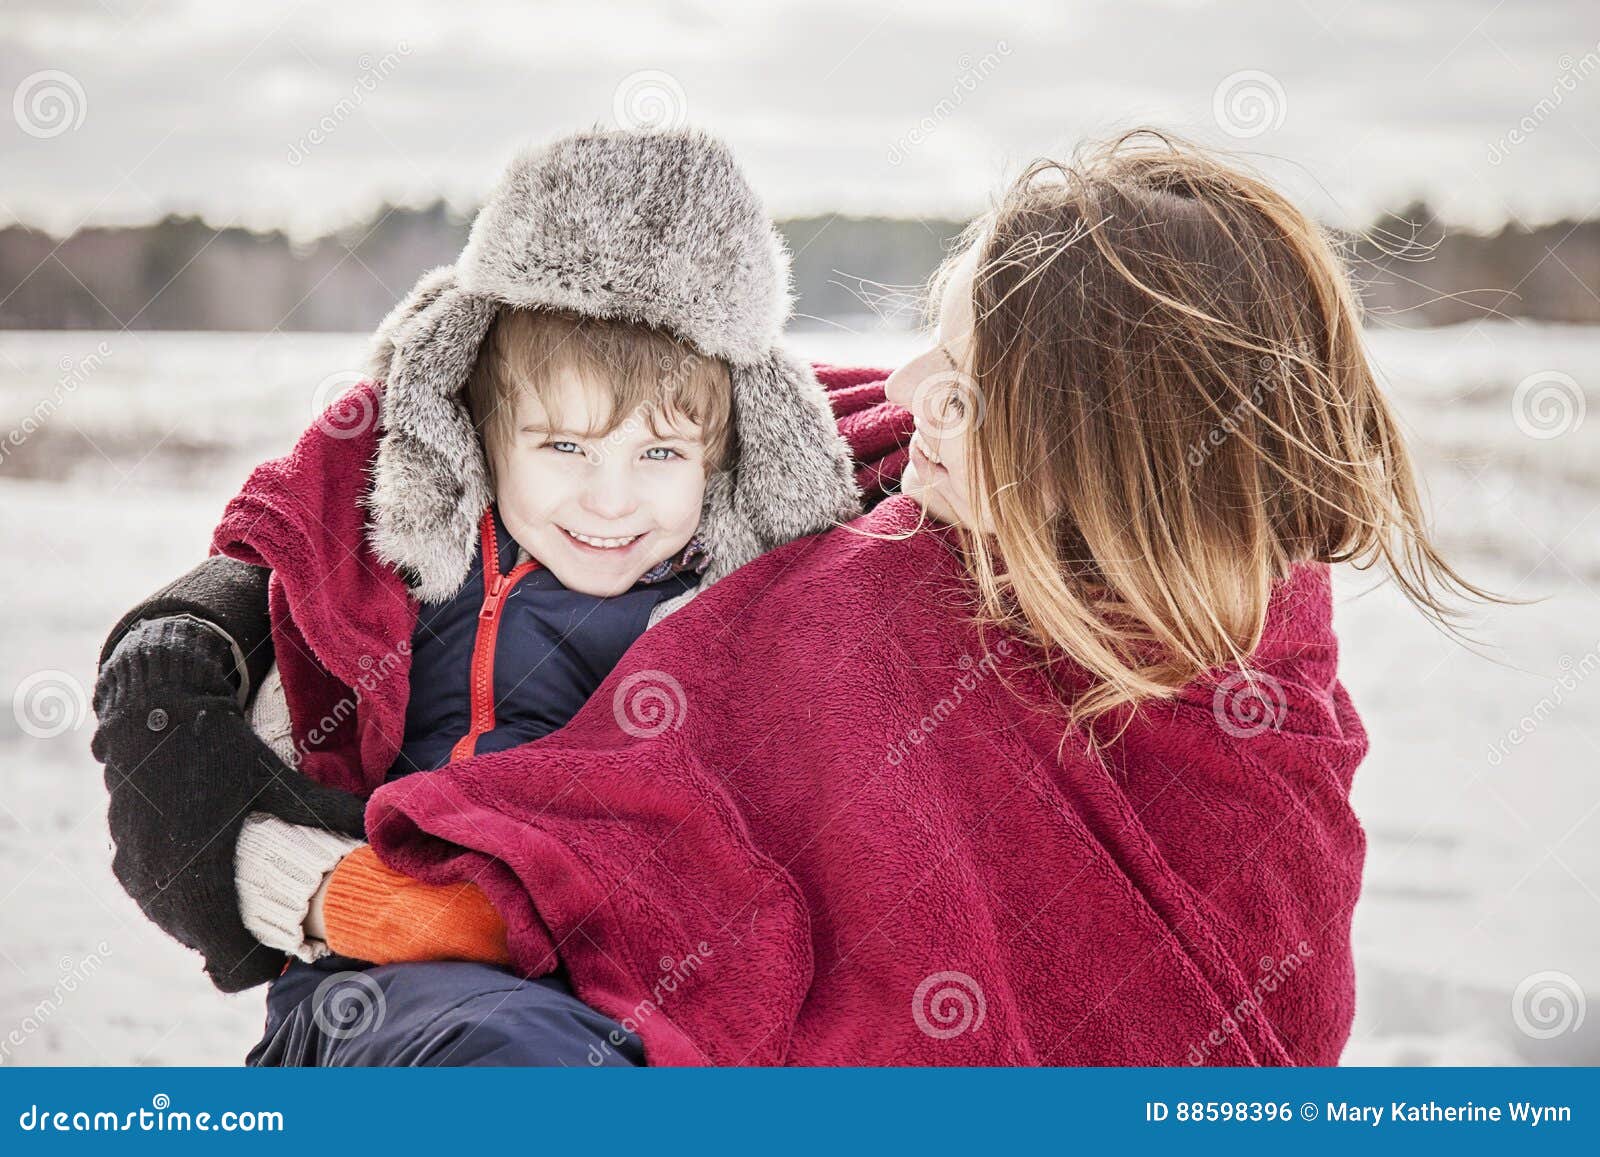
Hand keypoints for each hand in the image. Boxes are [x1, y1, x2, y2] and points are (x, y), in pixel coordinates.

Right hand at [92, 617, 366, 990]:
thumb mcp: (278, 782)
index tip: (290, 944)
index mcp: (201, 888)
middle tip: (281, 909)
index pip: (232, 968)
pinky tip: (215, 861)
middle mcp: (162, 895)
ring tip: (250, 885)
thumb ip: (328, 811)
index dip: (264, 966)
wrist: (151, 715)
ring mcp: (138, 880)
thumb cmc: (218, 750)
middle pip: (210, 945)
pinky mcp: (124, 861)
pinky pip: (161, 898)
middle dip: (245, 934)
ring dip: (215, 913)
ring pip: (183, 924)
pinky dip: (189, 892)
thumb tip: (380, 826)